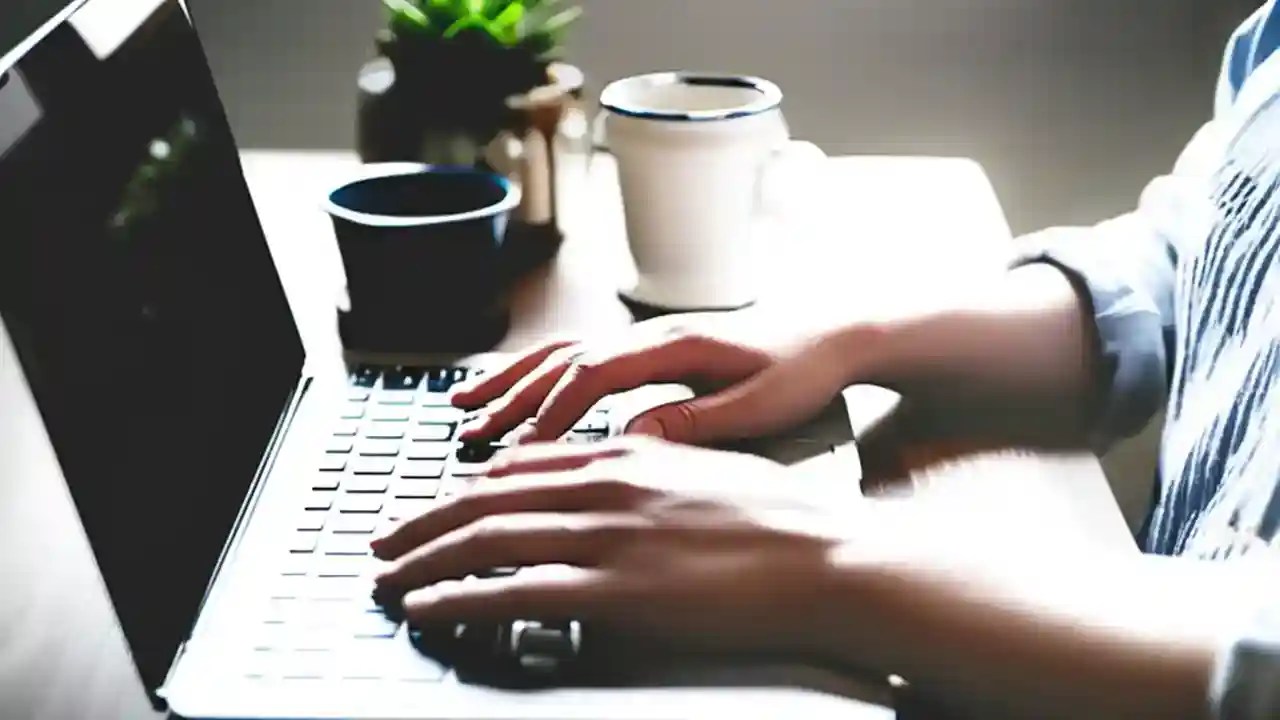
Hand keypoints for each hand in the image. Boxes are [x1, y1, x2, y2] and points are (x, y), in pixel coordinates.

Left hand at [371, 437, 861, 657]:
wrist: (826, 556)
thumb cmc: (779, 520)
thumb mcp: (703, 470)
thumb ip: (649, 469)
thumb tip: (617, 470)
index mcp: (626, 457)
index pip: (520, 465)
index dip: (465, 486)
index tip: (436, 504)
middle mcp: (604, 488)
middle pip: (486, 498)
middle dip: (424, 520)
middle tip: (385, 540)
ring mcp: (608, 538)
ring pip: (487, 539)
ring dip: (424, 558)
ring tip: (387, 576)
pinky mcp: (617, 592)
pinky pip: (514, 591)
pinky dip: (458, 597)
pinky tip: (429, 606)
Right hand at [451, 311, 852, 445]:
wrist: (833, 335)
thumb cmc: (802, 371)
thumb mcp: (757, 408)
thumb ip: (693, 423)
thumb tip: (629, 440)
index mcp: (676, 346)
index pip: (593, 374)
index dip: (551, 412)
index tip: (520, 450)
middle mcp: (652, 335)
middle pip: (564, 359)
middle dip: (512, 396)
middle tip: (469, 431)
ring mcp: (649, 338)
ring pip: (565, 353)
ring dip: (514, 380)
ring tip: (467, 405)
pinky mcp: (653, 349)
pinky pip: (583, 356)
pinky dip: (542, 375)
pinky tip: (520, 392)